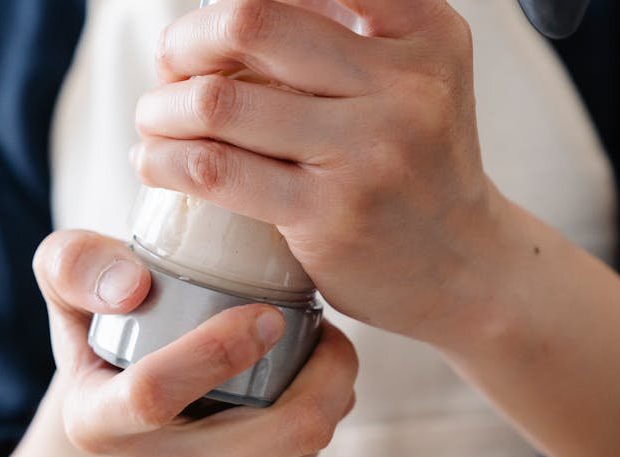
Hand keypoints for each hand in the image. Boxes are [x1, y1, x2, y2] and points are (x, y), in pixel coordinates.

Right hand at [32, 229, 357, 456]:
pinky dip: (329, 407)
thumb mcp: (67, 277)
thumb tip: (131, 287)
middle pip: (265, 435)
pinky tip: (310, 373)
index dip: (216, 351)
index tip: (265, 312)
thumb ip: (74, 263)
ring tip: (318, 340)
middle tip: (322, 321)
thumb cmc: (108, 317)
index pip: (153, 396)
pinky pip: (312, 455)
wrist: (130, 390)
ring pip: (301, 444)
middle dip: (318, 375)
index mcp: (95, 423)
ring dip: (332, 385)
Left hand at [133, 0, 519, 345]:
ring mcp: (370, 150)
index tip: (212, 25)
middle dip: (185, 41)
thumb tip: (223, 8)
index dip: (231, 0)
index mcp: (424, 30)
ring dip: (161, 108)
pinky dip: (164, 160)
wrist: (464, 266)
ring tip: (155, 121)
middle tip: (170, 65)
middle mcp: (406, 82)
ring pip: (219, 102)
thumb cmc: (414, 164)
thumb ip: (345, 30)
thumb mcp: (412, 76)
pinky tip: (155, 162)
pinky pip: (215, 170)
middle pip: (250, 22)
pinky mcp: (330, 213)